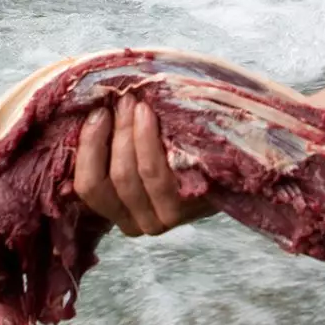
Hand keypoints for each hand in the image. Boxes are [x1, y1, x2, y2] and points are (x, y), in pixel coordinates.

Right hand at [73, 97, 213, 236]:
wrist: (237, 165)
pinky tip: (149, 115)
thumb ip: (115, 142)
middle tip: (121, 101)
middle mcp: (137, 224)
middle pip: (108, 180)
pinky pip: (154, 173)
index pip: (88, 188)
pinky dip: (145, 140)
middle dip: (110, 135)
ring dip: (126, 134)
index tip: (97, 113)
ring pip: (127, 176)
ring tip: (136, 105)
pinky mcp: (183, 210)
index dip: (87, 148)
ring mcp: (161, 220)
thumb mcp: (142, 151)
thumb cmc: (182, 151)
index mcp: (118, 213)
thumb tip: (92, 107)